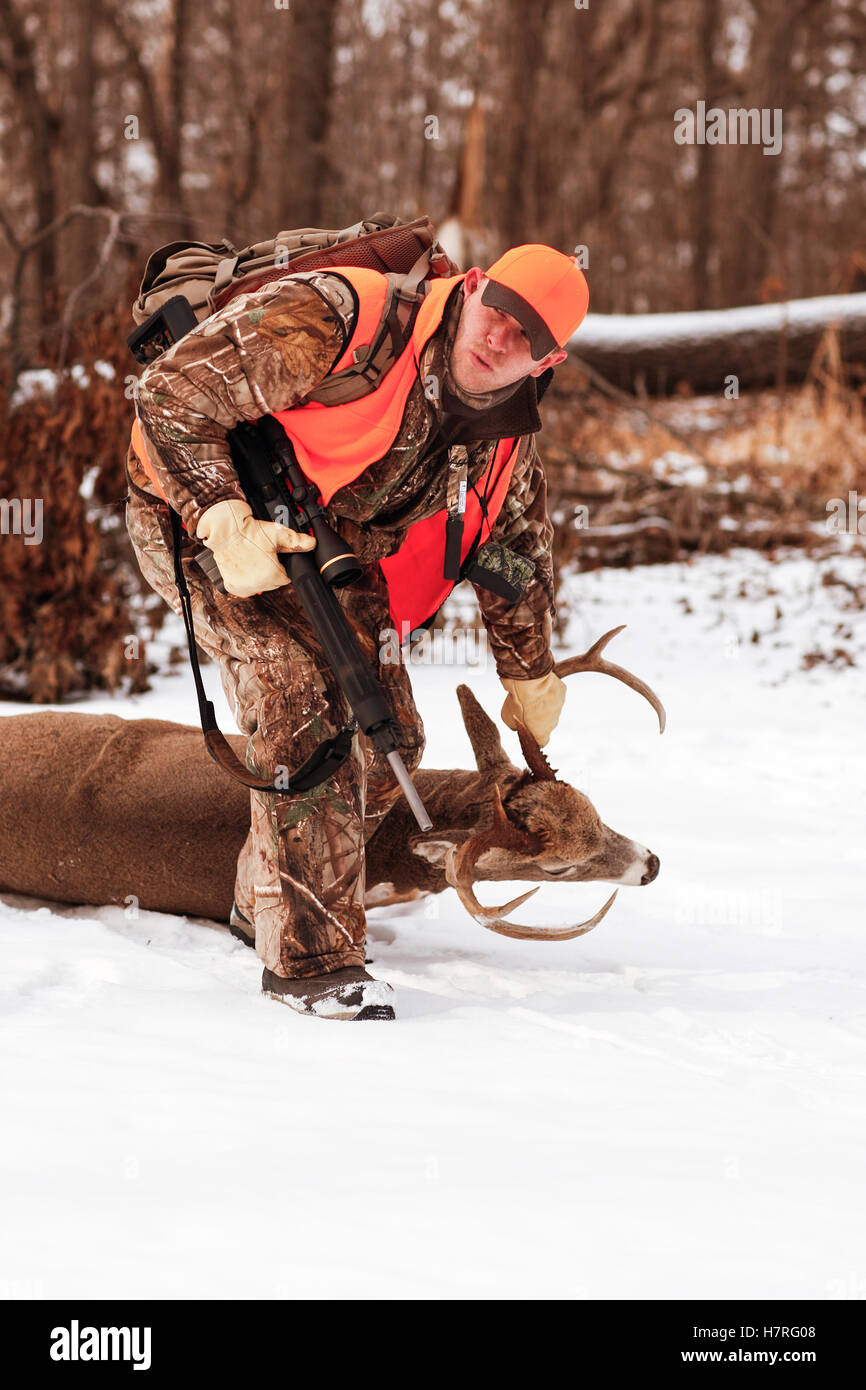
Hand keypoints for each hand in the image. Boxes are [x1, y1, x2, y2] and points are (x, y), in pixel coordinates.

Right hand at [196, 498, 315, 597]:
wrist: (225, 530)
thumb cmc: (249, 532)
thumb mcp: (277, 534)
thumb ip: (297, 541)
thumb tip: (312, 543)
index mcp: (271, 575)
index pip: (286, 578)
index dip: (282, 567)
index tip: (275, 557)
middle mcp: (258, 584)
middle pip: (273, 583)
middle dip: (271, 571)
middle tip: (263, 555)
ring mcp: (244, 587)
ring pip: (260, 586)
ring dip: (259, 576)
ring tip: (253, 559)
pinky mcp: (233, 587)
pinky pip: (246, 587)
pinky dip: (246, 579)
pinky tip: (245, 566)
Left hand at [500, 670, 565, 746]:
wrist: (529, 680)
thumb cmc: (517, 700)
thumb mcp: (508, 718)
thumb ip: (516, 726)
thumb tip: (517, 726)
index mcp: (541, 732)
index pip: (542, 742)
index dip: (535, 736)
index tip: (529, 728)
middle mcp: (554, 722)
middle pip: (547, 724)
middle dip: (539, 718)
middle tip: (527, 708)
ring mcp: (559, 706)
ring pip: (552, 708)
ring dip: (544, 704)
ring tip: (532, 695)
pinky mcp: (562, 691)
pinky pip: (555, 693)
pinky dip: (549, 691)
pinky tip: (540, 686)